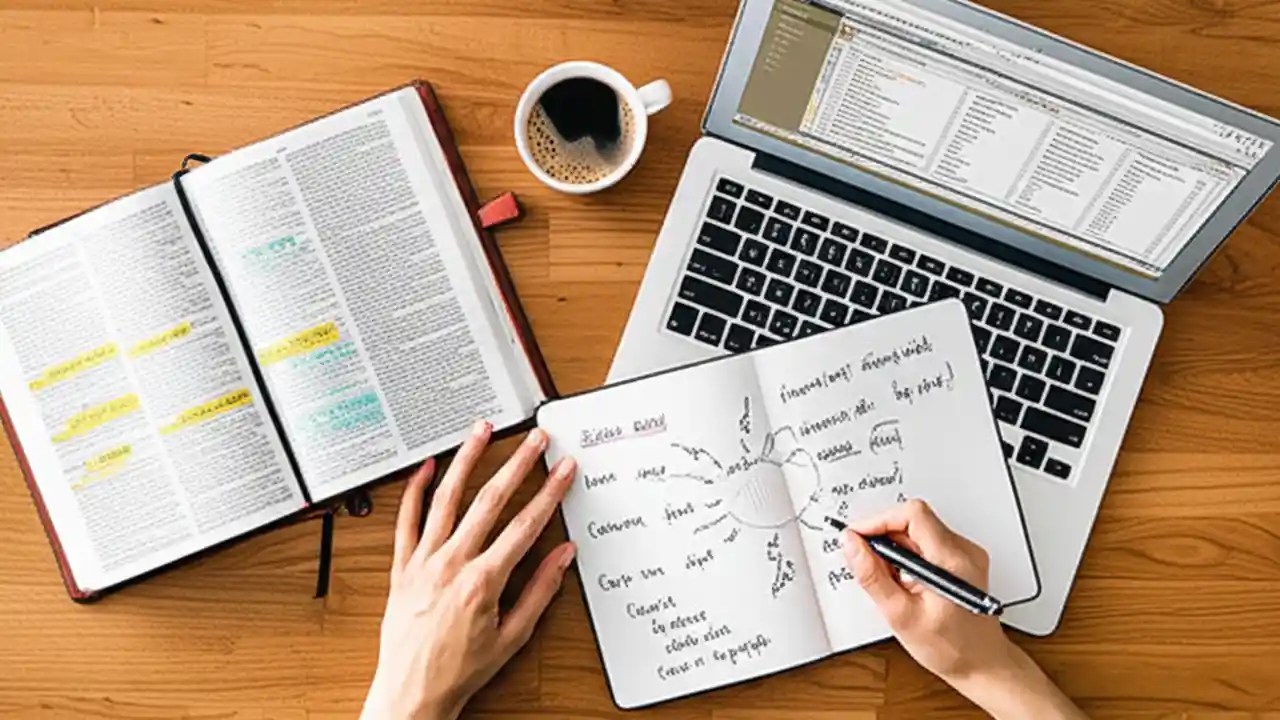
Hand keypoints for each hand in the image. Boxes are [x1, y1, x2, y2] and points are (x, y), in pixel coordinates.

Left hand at [361, 421, 576, 719]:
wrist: (411, 693)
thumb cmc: (459, 671)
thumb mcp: (512, 637)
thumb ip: (540, 591)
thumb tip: (563, 555)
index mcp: (483, 581)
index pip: (526, 525)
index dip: (550, 492)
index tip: (564, 470)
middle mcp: (452, 564)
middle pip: (491, 501)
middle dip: (518, 464)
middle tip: (535, 440)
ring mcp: (423, 562)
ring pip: (447, 498)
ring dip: (467, 460)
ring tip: (481, 431)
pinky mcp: (402, 567)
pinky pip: (406, 520)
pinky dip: (415, 490)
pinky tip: (426, 467)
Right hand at [842, 499, 1008, 683]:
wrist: (981, 664)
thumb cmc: (950, 648)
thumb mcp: (901, 615)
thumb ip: (872, 576)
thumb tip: (851, 544)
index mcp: (952, 561)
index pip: (913, 515)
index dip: (879, 521)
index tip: (857, 536)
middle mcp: (964, 551)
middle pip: (913, 520)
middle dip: (883, 537)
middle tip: (868, 562)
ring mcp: (965, 554)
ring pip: (918, 530)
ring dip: (895, 548)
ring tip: (889, 581)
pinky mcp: (961, 559)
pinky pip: (927, 542)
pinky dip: (907, 555)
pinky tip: (903, 581)